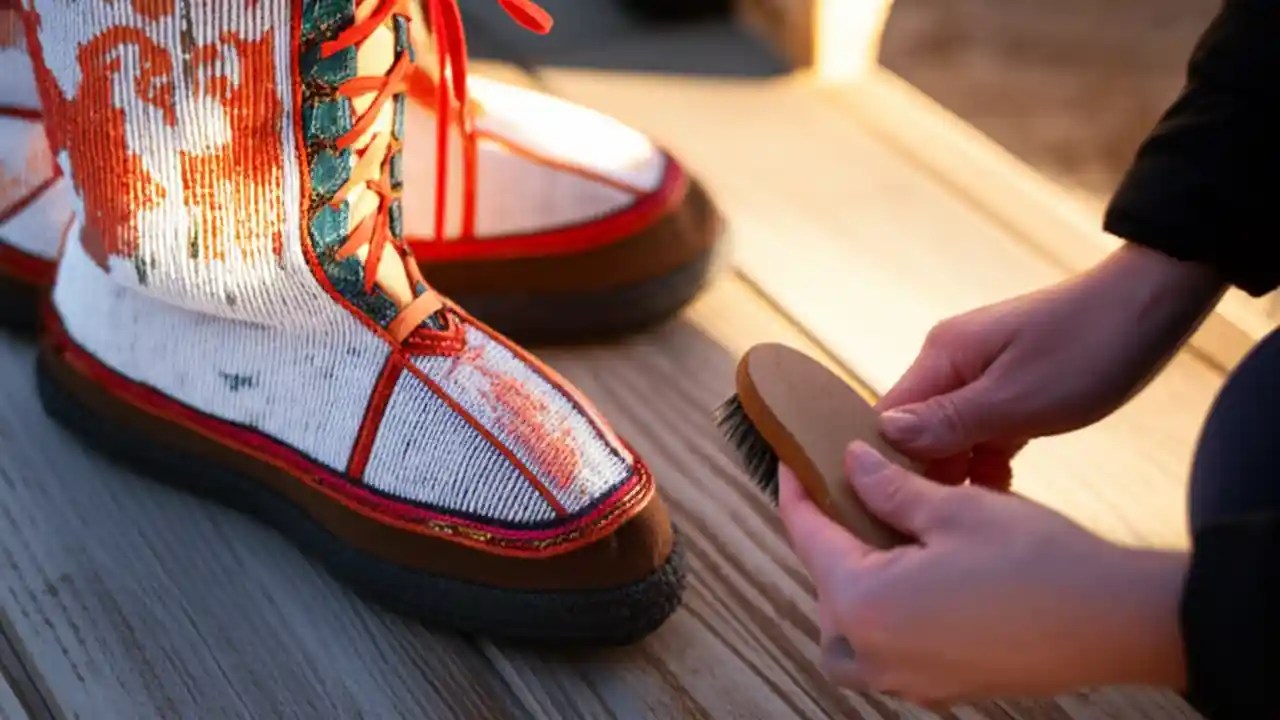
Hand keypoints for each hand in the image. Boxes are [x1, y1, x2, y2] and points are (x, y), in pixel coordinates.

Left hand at [778, 442, 1187, 707]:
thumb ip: (889, 489)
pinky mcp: (943, 687)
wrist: (1117, 624)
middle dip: (829, 539)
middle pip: (824, 589)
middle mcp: (876, 654)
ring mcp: (909, 680)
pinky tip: (921, 575)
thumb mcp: (954, 509)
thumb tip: (853, 466)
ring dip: (852, 586)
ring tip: (884, 539)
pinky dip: (887, 616)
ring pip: (848, 633)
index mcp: (865, 605)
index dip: (798, 492)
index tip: (791, 461)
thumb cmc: (1039, 564)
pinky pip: (887, 653)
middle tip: (850, 493)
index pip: (808, 537)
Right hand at [877, 243, 1224, 487]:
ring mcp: (981, 370)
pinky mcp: (1011, 382)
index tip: (907, 508)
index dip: (891, 464)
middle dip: (928, 471)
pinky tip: (1004, 484)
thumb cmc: (1091, 346)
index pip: (888, 418)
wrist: (1154, 302)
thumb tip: (883, 436)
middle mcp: (951, 359)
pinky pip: (982, 427)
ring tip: (983, 509)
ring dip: (962, 467)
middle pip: (915, 428)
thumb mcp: (1019, 398)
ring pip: (950, 432)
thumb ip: (948, 421)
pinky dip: (989, 456)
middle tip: (952, 518)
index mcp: (943, 356)